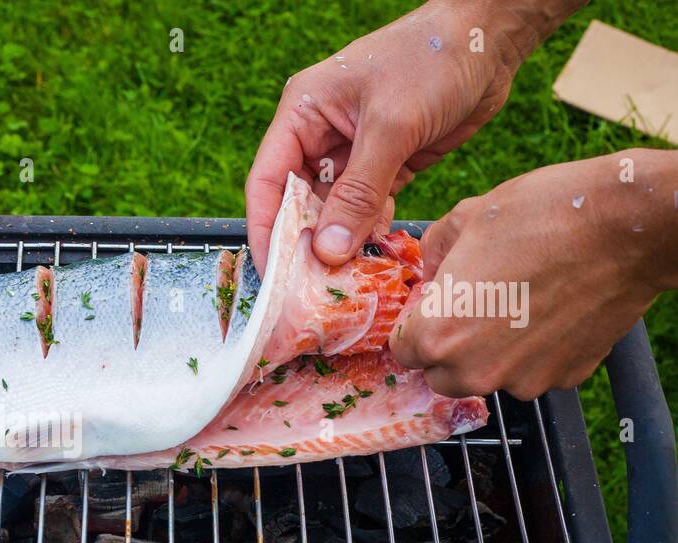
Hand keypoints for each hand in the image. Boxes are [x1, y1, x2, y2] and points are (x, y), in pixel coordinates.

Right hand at [245, 0, 579, 274]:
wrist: (492, 38)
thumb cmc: (432, 59)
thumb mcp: (391, 126)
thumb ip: (359, 192)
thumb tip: (328, 251)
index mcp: (303, 114)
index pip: (270, 180)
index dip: (266, 228)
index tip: (272, 272)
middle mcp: (321, 135)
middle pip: (299, 202)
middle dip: (305, 244)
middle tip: (311, 289)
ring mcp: (355, 152)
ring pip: (335, 212)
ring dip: (340, 244)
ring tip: (344, 283)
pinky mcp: (389, 165)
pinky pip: (369, 210)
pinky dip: (371, 234)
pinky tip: (376, 259)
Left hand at [390, 150, 677, 399]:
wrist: (626, 226)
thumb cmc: (541, 216)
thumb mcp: (465, 219)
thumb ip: (431, 254)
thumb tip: (428, 274)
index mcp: (438, 335)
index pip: (403, 349)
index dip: (416, 323)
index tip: (434, 304)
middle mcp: (475, 371)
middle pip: (440, 374)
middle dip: (447, 346)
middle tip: (472, 306)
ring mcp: (523, 380)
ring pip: (487, 376)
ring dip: (490, 352)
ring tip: (515, 302)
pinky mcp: (564, 378)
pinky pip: (532, 371)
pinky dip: (533, 351)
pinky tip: (548, 311)